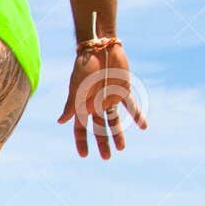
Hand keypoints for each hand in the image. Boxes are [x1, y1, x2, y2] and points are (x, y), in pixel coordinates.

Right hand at [57, 42, 146, 159]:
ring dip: (118, 134)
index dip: (82, 141)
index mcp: (82, 106)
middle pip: (98, 129)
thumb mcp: (76, 87)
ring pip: (114, 121)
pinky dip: (137, 115)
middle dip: (102, 143)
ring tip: (122, 148)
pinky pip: (131, 106)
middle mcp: (96, 105)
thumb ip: (71, 105)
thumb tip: (61, 122)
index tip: (85, 155)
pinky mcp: (124, 90)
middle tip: (106, 157)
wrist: (100, 47)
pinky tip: (143, 127)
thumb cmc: (84, 67)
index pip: (80, 128)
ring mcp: (110, 99)